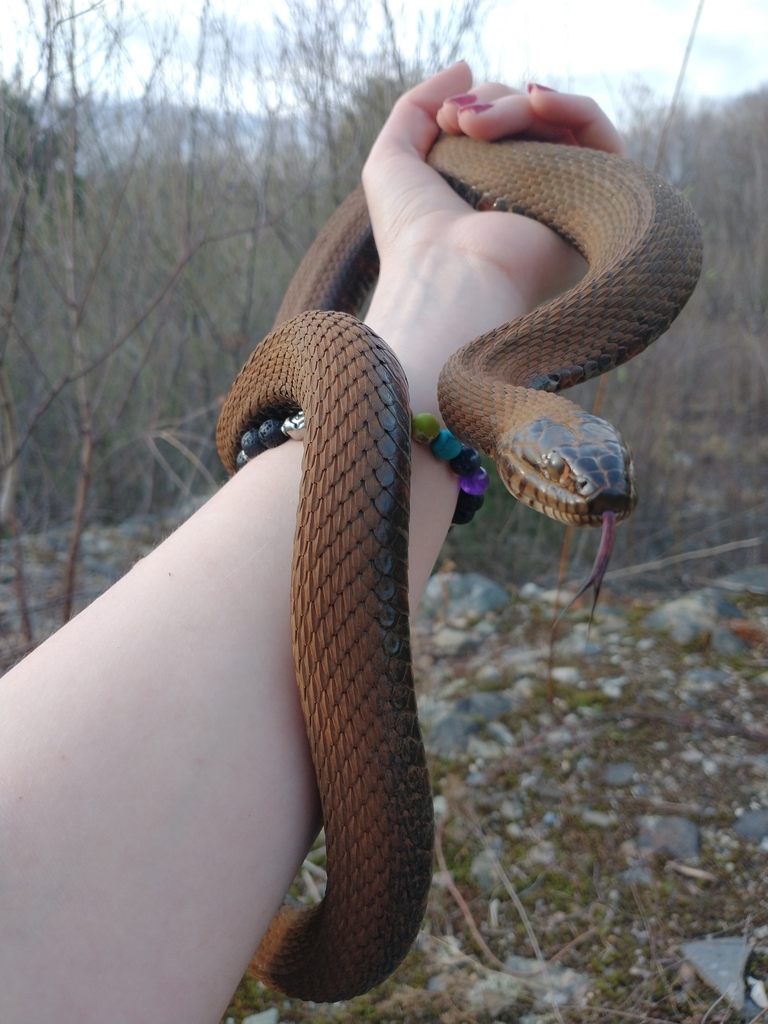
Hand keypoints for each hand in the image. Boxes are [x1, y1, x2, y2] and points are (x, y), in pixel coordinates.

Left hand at [362, 63, 623, 412]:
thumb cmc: (411, 237)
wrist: (446, 282)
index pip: (499, 134)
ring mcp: (563, 208)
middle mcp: (529, 207)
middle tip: (456, 122)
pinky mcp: (596, 212)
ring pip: (558, 129)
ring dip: (514, 109)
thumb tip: (467, 68)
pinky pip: (604, 142)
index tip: (443, 119)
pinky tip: (537, 99)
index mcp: (486, 203)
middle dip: (490, 107)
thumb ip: (417, 106)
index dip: (475, 110)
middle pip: (529, 126)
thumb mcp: (392, 161)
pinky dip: (575, 109)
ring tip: (477, 125)